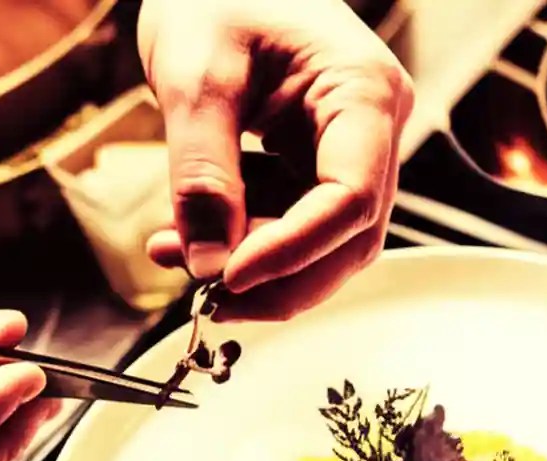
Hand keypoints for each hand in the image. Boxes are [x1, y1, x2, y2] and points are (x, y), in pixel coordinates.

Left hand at [139, 0, 413, 319]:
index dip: (293, 250)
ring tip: (173, 253)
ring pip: (322, 243)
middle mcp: (372, 126)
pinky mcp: (316, 163)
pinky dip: (242, 240)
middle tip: (207, 297)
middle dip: (279, 278)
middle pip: (349, 237)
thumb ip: (202, 171)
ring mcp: (349, 147)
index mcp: (362, 90)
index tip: (228, 277)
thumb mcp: (194, 77)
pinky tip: (187, 234)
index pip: (350, 199)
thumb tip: (207, 262)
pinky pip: (291, 222)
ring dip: (253, 264)